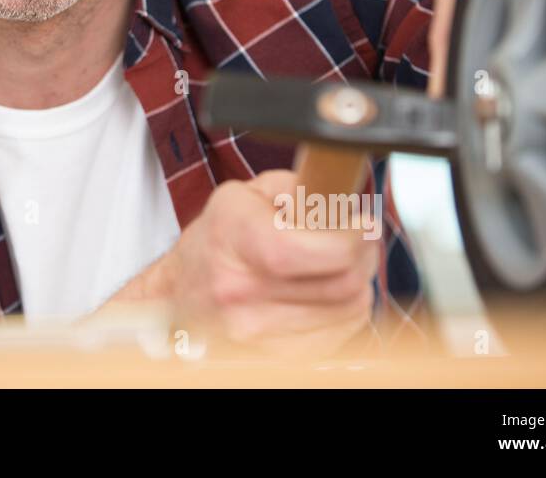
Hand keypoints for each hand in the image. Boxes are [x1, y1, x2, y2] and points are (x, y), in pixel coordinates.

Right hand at [165, 170, 378, 357]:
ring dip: (357, 281)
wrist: (182, 292)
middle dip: (363, 254)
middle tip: (359, 238)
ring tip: (336, 263)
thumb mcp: (243, 195)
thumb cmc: (217, 240)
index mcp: (232, 238)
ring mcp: (257, 333)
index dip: (349, 239)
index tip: (363, 223)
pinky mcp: (278, 356)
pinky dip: (346, 309)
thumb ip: (296, 188)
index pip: (305, 250)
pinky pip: (343, 333)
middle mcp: (239, 291)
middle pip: (341, 282)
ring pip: (350, 309)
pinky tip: (325, 291)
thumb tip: (342, 205)